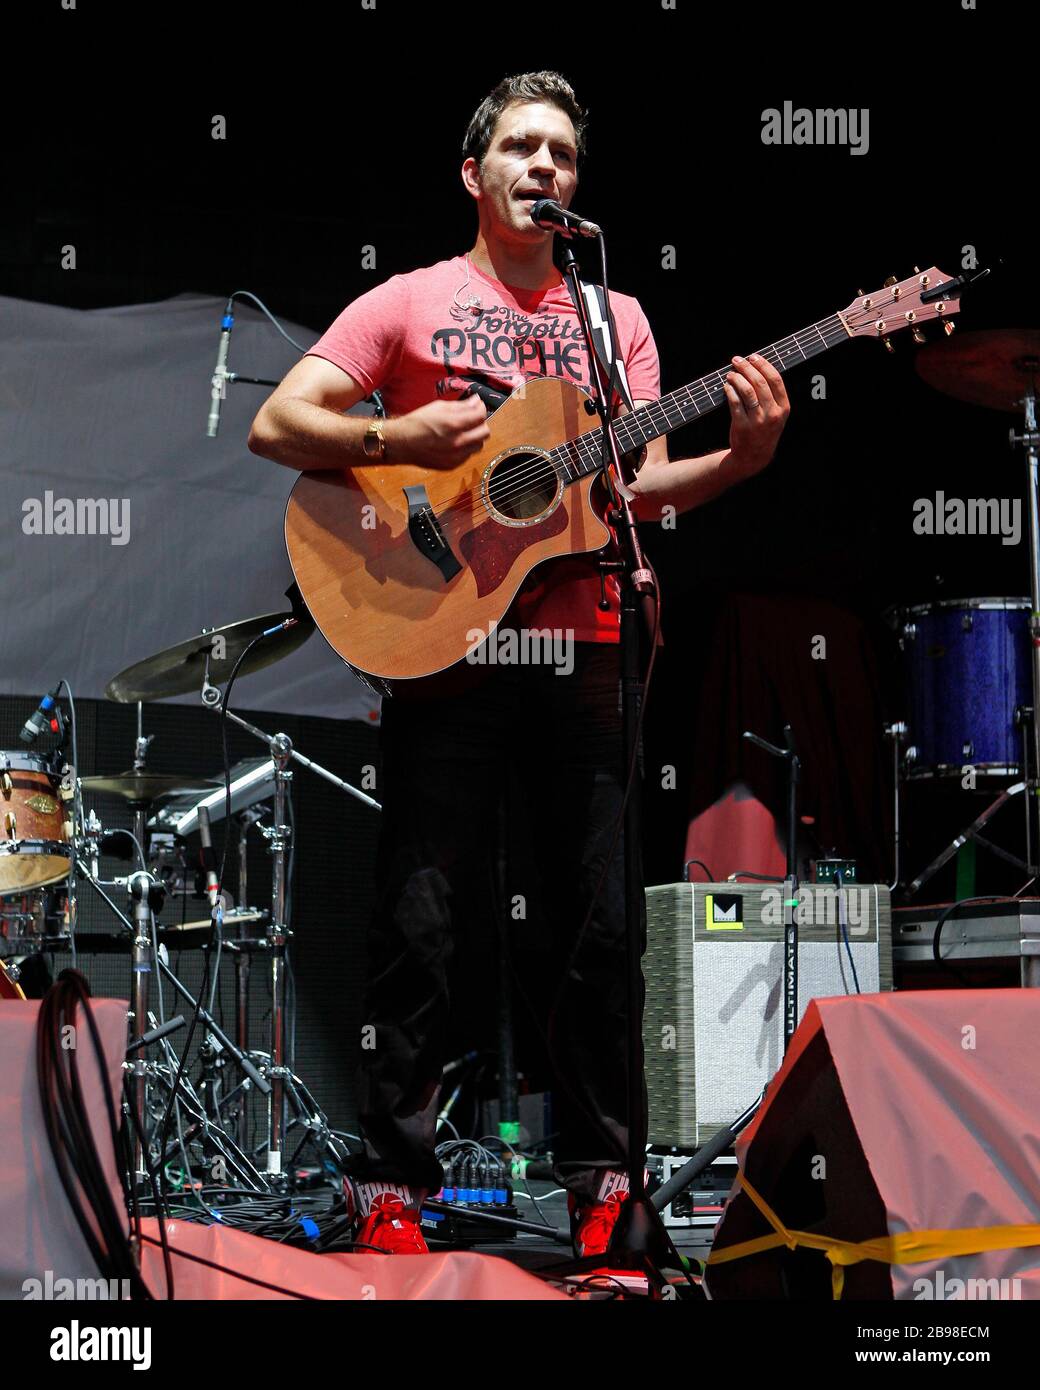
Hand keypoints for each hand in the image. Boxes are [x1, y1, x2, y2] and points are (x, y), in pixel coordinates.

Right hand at [383, 396, 489, 466]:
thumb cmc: (416, 423)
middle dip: (480, 423)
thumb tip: (476, 402)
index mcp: (454, 424)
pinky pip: (468, 455)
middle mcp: (458, 442)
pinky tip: (455, 442)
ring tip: (463, 431)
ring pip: (479, 445)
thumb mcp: (439, 407)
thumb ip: (461, 406)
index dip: (480, 407)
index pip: (480, 415)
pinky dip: (466, 448)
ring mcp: (456, 456)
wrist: (401, 443)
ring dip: (475, 437)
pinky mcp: (452, 465)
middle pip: (485, 432)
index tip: (477, 405)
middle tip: (472, 418)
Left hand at [722, 353, 789, 474]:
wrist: (754, 456)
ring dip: (736, 378)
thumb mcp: (776, 414)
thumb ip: (772, 395)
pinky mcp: (742, 426)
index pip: (775, 380)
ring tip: (730, 374)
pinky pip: (735, 402)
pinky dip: (729, 391)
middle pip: (760, 383)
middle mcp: (772, 414)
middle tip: (737, 361)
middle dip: (746, 368)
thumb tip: (758, 367)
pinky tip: (727, 386)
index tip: (753, 357)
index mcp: (784, 408)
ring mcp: (757, 421)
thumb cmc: (764, 430)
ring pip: (747, 391)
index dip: (763, 365)